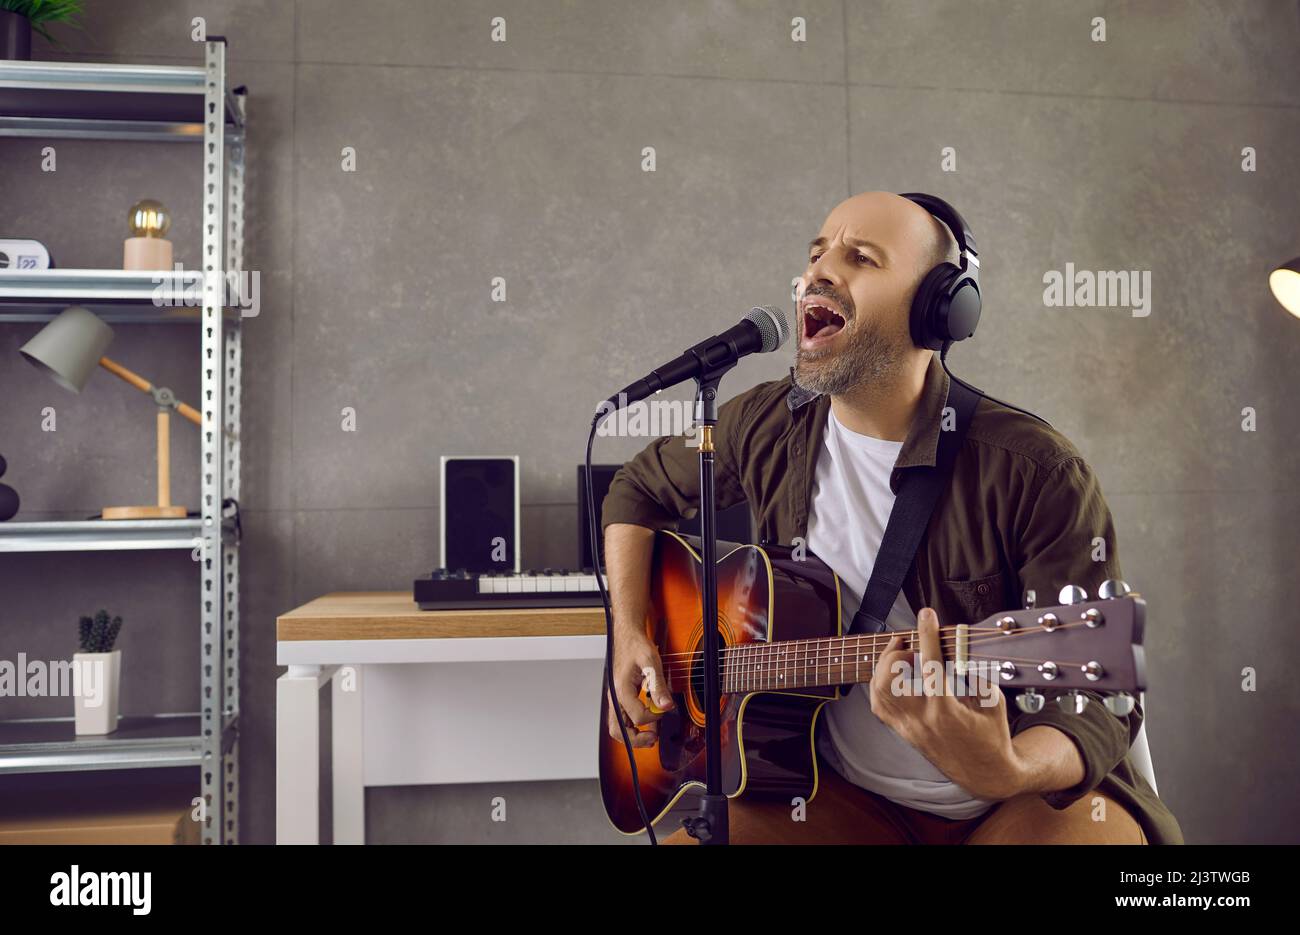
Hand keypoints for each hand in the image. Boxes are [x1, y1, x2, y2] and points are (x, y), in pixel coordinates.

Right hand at [606, 626, 673, 747]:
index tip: (665, 708)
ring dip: (634, 734)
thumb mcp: (651, 662)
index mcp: (621, 690)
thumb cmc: (636, 646)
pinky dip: (633, 724)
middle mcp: (614, 697)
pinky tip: (647, 719)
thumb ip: (658, 685)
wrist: (626, 636)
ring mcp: (615, 698)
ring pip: (618, 727)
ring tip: (651, 733)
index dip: (654, 717)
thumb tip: (666, 706)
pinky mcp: (619, 697)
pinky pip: (622, 718)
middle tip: (653, 738)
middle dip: (636, 739)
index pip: (637, 716)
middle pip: (618, 731)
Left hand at [868, 607, 1026, 800]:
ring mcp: (909, 727)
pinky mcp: (904, 733)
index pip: (930, 664)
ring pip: (879, 690)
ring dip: (885, 666)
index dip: (927, 635)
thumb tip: (960, 648)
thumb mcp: (994, 701)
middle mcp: (922, 719)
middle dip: (895, 652)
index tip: (926, 614)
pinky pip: (879, 706)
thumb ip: (976, 674)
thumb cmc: (993, 737)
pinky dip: (879, 685)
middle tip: (910, 642)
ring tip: (901, 653)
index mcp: (946, 711)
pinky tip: (892, 675)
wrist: (986, 774)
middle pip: (891, 678)